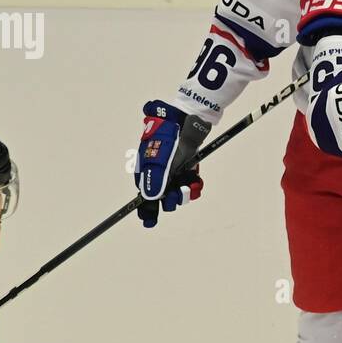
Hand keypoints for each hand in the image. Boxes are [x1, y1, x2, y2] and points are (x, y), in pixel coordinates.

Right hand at [135, 99, 209, 227]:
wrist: (187, 121)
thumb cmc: (168, 138)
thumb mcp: (159, 160)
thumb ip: (155, 180)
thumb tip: (149, 200)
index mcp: (146, 171)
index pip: (145, 196)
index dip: (147, 209)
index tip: (149, 222)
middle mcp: (160, 174)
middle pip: (163, 198)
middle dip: (171, 199)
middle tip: (177, 194)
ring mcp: (174, 172)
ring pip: (178, 194)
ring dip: (184, 193)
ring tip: (189, 185)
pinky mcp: (188, 170)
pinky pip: (191, 186)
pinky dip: (194, 186)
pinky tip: (196, 181)